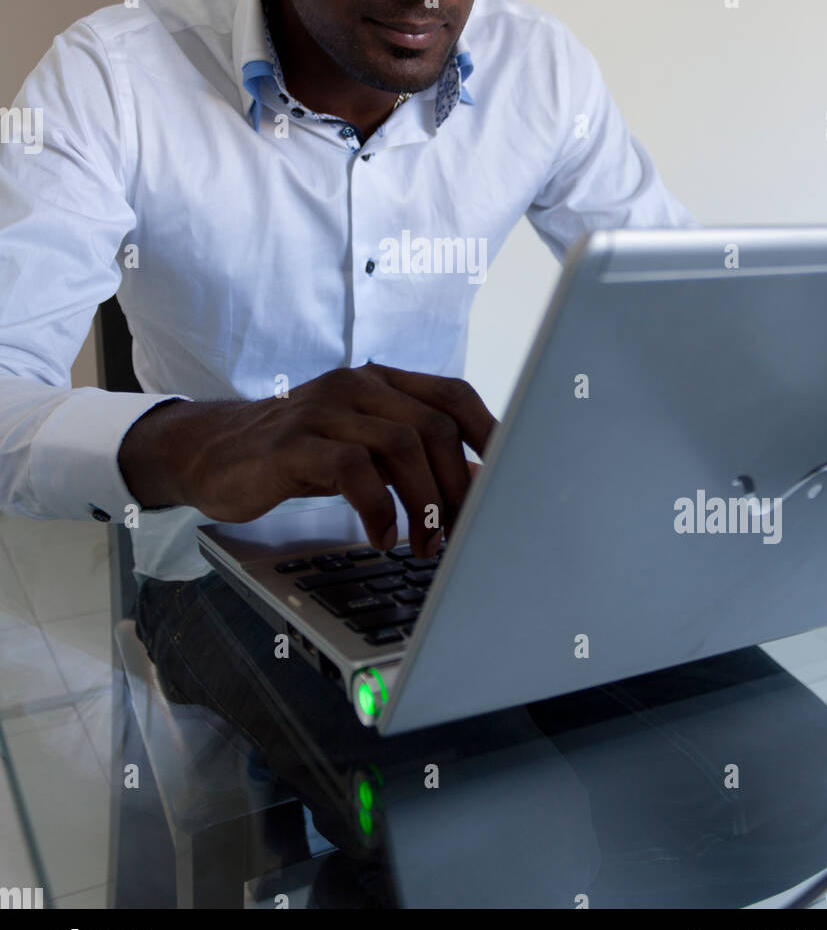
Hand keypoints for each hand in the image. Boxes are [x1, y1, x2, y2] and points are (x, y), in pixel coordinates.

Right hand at [118, 362, 495, 556]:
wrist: (213, 454)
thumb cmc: (297, 455)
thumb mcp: (359, 447)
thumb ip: (409, 453)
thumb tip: (477, 483)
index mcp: (379, 383)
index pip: (453, 395)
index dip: (489, 435)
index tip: (510, 480)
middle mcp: (356, 387)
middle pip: (434, 426)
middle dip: (458, 488)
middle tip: (459, 536)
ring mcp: (322, 411)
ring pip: (401, 445)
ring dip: (424, 503)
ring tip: (422, 546)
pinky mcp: (291, 443)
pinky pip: (353, 469)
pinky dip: (377, 509)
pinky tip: (380, 538)